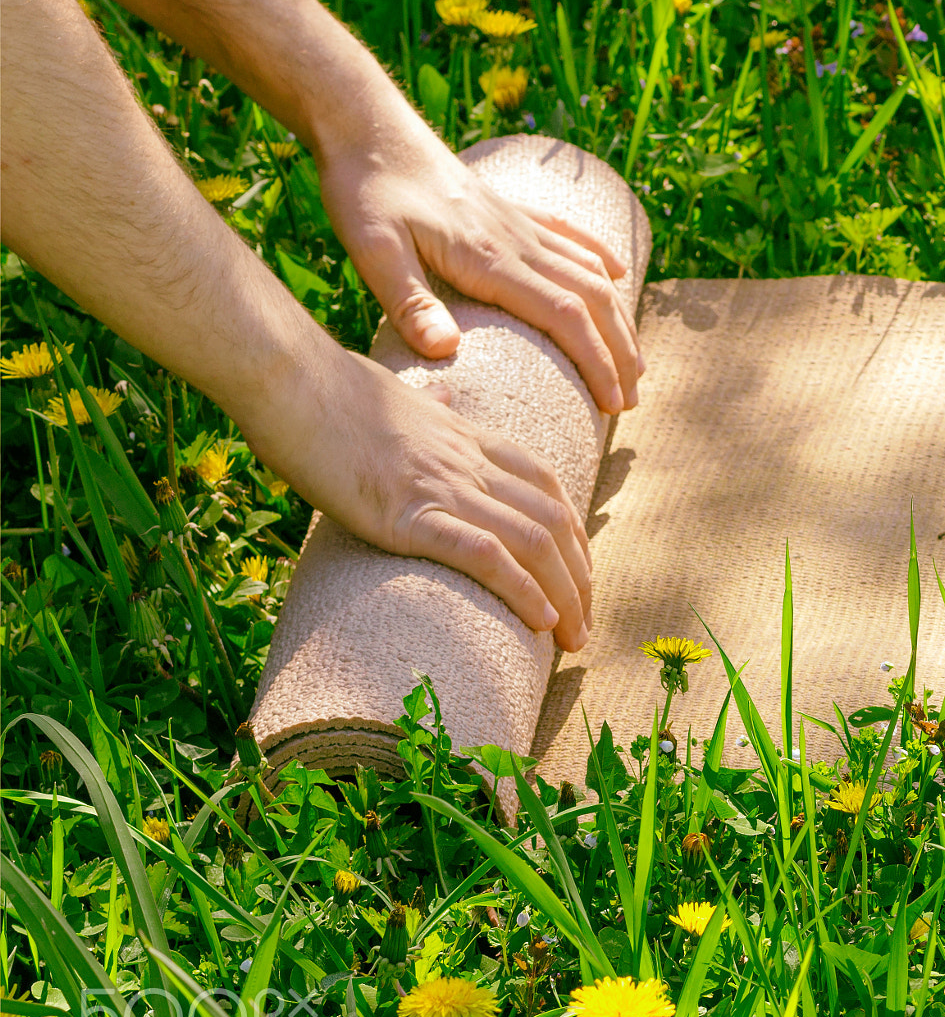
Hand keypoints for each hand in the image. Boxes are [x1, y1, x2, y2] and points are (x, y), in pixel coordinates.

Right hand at [252, 350, 593, 650]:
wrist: (288, 377)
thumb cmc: (326, 391)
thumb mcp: (397, 397)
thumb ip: (430, 407)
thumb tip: (443, 398)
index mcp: (468, 437)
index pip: (548, 487)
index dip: (573, 537)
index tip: (579, 577)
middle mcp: (469, 462)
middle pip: (554, 522)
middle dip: (579, 580)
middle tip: (584, 627)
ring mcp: (443, 486)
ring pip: (533, 542)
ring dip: (564, 597)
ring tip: (573, 639)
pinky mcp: (409, 513)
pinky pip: (484, 554)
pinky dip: (521, 589)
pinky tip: (539, 621)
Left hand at [318, 117, 642, 413]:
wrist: (367, 125)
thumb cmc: (364, 191)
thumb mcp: (373, 252)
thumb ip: (410, 303)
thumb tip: (445, 353)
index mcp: (489, 259)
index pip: (565, 317)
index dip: (597, 363)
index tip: (612, 403)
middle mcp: (517, 241)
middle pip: (593, 299)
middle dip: (620, 353)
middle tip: (631, 400)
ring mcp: (518, 223)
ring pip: (591, 272)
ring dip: (619, 318)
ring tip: (632, 359)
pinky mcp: (511, 210)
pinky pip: (571, 236)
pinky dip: (603, 258)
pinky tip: (620, 275)